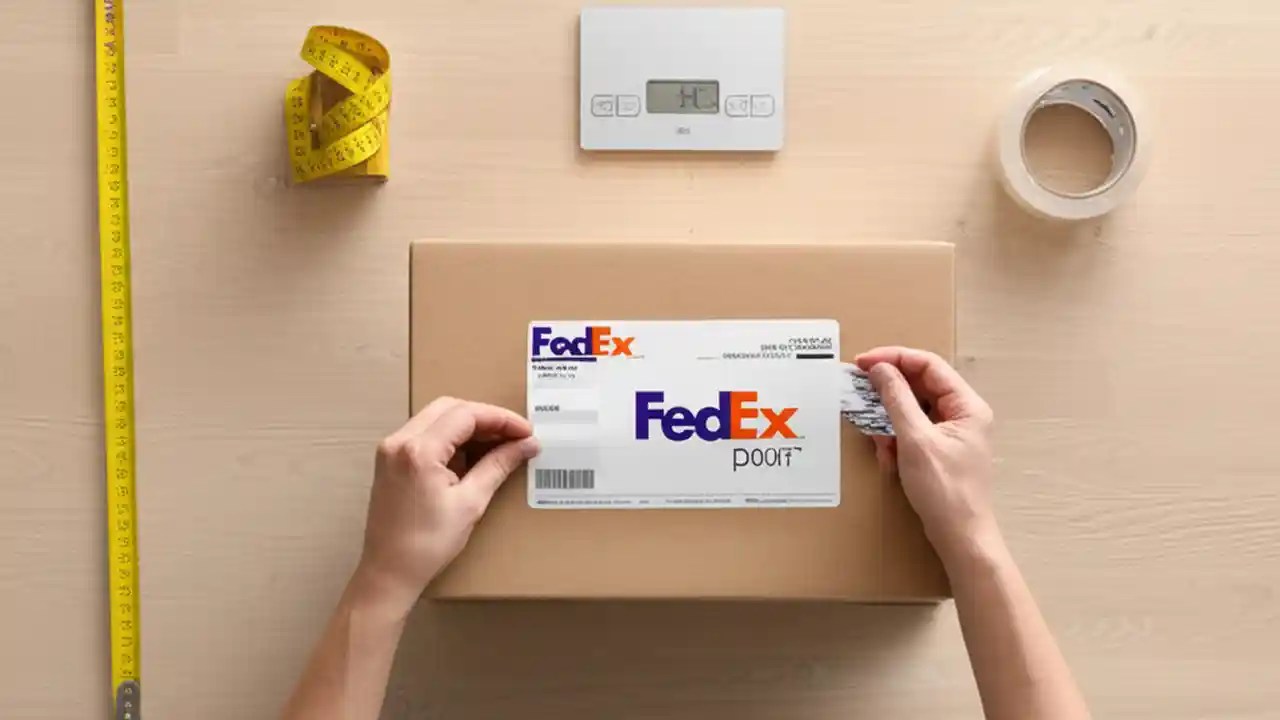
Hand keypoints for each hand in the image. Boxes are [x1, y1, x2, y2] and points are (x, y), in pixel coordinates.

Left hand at [355, 397, 539, 613]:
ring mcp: (390, 449)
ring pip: (436, 417)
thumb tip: (526, 446)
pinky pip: (424, 433)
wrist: (389, 572)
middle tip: (514, 435)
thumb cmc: (427, 545)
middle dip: (485, 417)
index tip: (525, 432)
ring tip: (498, 444)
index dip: (501, 419)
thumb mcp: (470, 503)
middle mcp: (399, 441)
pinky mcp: (389, 460)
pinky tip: (471, 453)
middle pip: (450, 408)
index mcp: (418, 451)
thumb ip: (498, 466)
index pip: (466, 415)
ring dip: (468, 425)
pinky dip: (450, 436)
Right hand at [855, 347, 997, 562]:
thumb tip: (880, 369)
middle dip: (888, 391)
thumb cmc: (945, 491)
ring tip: (876, 435)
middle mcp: (963, 414)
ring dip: (890, 419)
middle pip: (920, 385)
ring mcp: (952, 433)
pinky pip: (912, 431)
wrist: (960, 537)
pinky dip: (896, 438)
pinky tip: (888, 455)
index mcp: (967, 406)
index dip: (894, 359)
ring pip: (913, 410)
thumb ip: (896, 400)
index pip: (928, 365)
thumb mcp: (915, 440)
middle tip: (859, 390)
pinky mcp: (940, 451)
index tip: (863, 363)